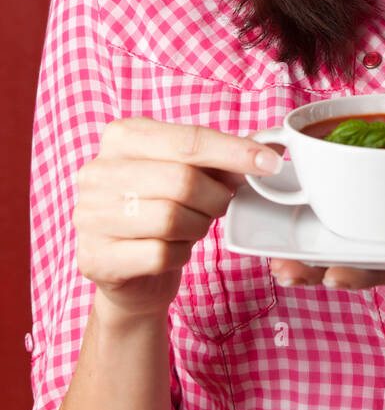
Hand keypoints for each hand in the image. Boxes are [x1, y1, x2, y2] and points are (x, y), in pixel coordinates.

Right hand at [74, 116, 285, 318]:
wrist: (131, 273)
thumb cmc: (164, 210)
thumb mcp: (190, 173)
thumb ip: (223, 158)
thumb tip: (269, 148)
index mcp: (121, 136)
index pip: (188, 139)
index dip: (235, 151)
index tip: (270, 163)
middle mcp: (97, 171)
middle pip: (182, 180)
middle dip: (215, 197)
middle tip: (220, 206)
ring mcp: (89, 215)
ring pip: (170, 218)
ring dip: (197, 226)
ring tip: (192, 225)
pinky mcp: (94, 257)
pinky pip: (159, 254)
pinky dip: (179, 254)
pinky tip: (172, 249)